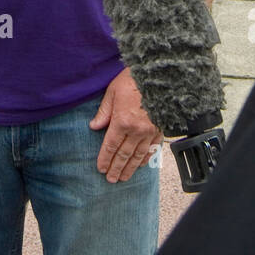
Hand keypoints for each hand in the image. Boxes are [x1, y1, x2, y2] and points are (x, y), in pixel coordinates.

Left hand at [89, 68, 162, 182]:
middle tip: (110, 179)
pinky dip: (146, 158)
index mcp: (122, 121)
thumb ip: (103, 112)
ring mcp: (150, 132)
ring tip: (123, 178)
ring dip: (130, 168)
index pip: (111, 146)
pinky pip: (152, 149)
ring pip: (138, 155)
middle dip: (116, 168)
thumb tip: (94, 126)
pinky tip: (141, 165)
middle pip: (123, 155)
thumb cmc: (133, 80)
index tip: (100, 168)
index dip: (105, 159)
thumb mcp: (112, 92)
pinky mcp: (160, 129)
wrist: (158, 75)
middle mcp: (136, 130)